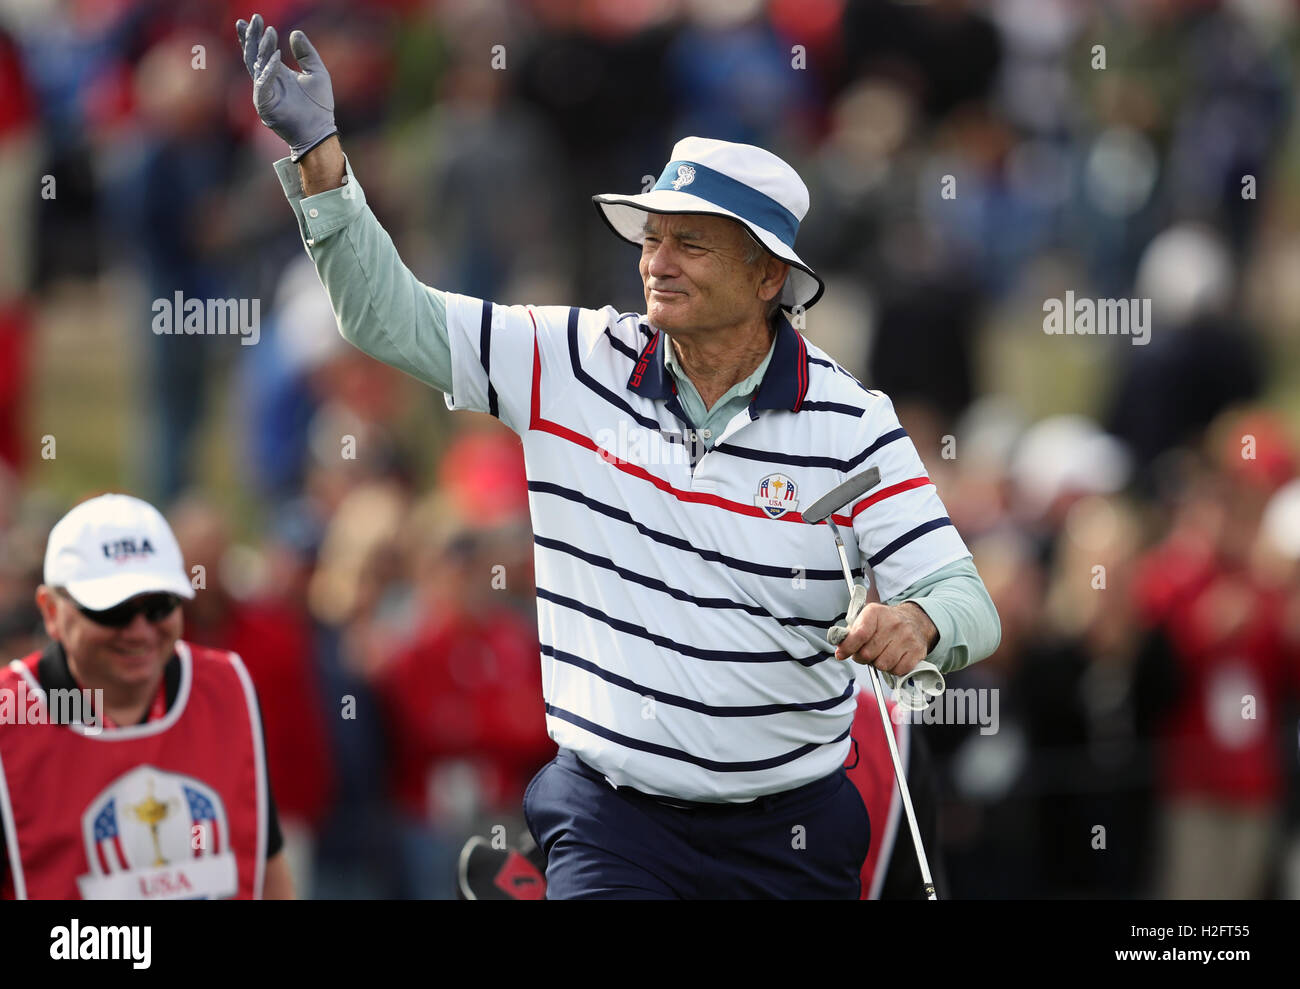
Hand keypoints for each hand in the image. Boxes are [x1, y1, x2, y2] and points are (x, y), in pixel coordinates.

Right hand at [236, 13, 335, 160]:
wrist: (320, 130)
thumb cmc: (319, 106)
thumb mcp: (317, 72)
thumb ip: (306, 53)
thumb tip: (295, 33)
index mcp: (277, 73)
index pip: (261, 51)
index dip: (255, 36)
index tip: (253, 19)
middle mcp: (268, 81)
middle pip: (254, 55)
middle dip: (252, 37)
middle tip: (254, 19)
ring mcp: (264, 93)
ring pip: (257, 66)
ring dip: (263, 48)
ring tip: (269, 32)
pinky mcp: (265, 106)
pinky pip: (263, 85)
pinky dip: (268, 70)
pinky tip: (275, 57)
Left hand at [828, 591, 936, 677]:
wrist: (914, 620)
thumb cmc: (884, 623)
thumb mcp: (865, 619)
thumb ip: (850, 633)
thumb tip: (840, 651)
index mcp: (875, 613)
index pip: (859, 634)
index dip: (847, 648)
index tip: (841, 654)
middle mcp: (893, 623)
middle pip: (868, 654)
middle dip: (862, 657)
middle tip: (865, 653)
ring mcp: (907, 637)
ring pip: (882, 664)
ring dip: (878, 664)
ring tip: (880, 654)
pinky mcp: (918, 650)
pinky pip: (898, 670)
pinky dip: (893, 669)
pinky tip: (893, 659)